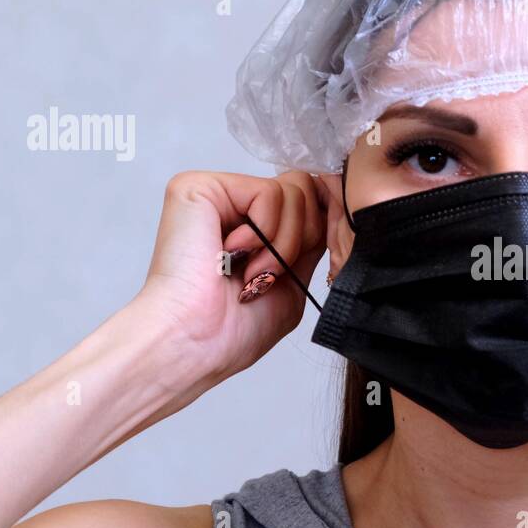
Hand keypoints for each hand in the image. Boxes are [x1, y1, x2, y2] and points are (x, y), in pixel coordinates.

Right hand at [127, 169, 328, 387]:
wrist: (197, 341)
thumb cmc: (233, 329)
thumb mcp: (292, 282)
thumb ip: (310, 243)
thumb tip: (331, 207)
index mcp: (252, 227)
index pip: (309, 205)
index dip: (319, 234)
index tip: (295, 269)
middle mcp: (233, 205)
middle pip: (305, 190)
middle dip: (301, 240)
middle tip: (268, 275)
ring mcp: (218, 193)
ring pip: (293, 191)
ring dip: (283, 244)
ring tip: (251, 272)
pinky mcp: (201, 187)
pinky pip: (269, 191)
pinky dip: (266, 232)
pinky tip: (234, 255)